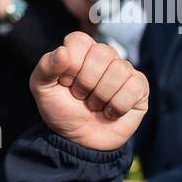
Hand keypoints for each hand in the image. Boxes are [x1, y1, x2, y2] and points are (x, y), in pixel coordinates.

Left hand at [30, 32, 148, 150]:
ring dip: (101, 96)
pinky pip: (133, 87)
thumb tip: (62, 52)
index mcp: (80, 51)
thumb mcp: (42, 90)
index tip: (65, 82)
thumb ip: (45, 68)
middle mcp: (104, 56)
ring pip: (119, 70)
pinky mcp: (139, 87)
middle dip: (86, 82)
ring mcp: (124, 70)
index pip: (79, 40)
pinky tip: (110, 111)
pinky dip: (117, 106)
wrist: (78, 141)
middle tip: (81, 96)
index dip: (70, 65)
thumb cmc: (61, 111)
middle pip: (101, 53)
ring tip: (94, 105)